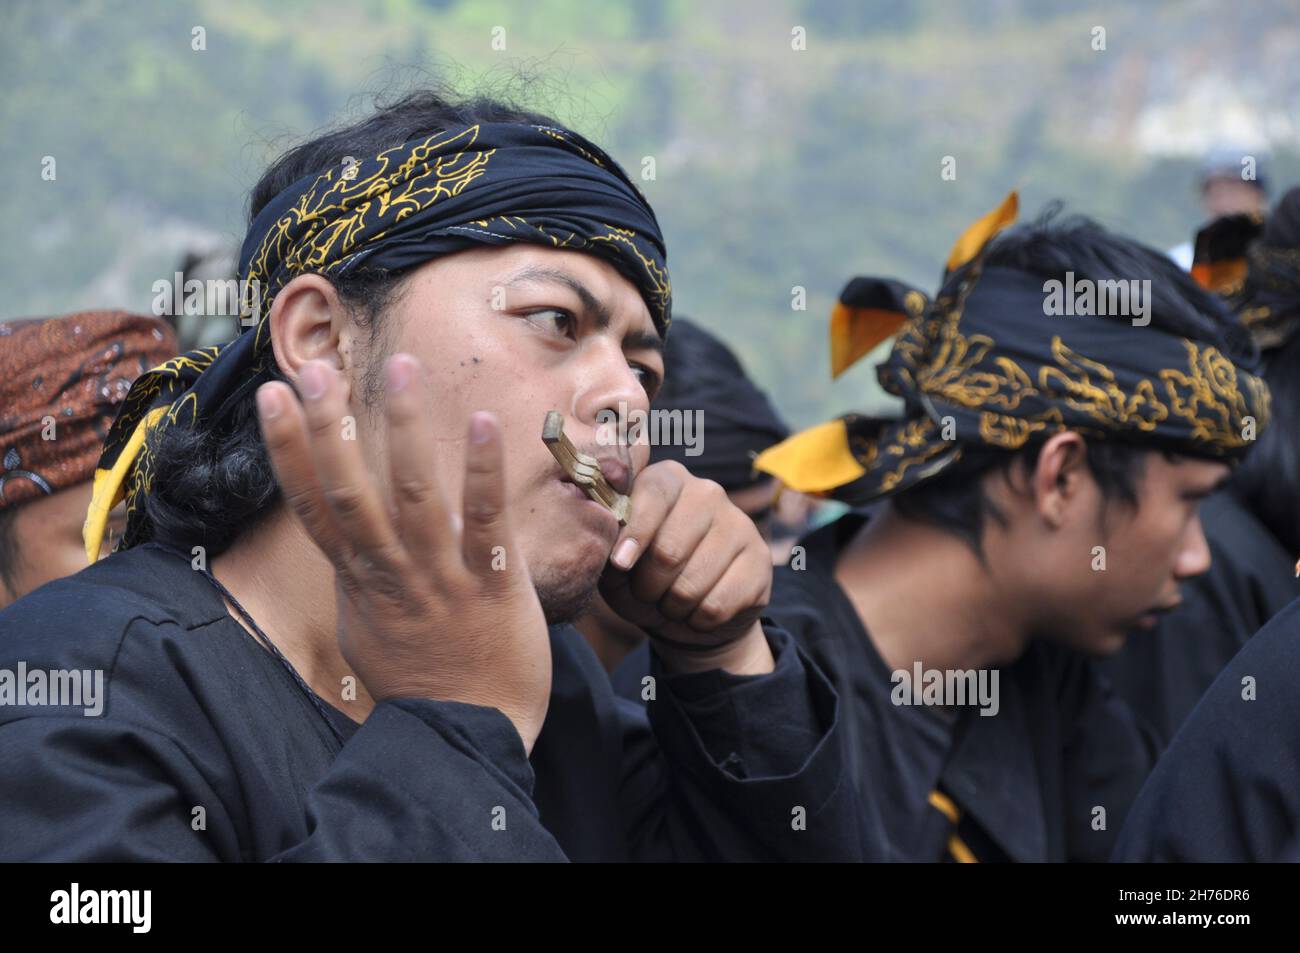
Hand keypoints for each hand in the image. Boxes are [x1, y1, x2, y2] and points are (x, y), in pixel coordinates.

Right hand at [256, 354, 550, 752]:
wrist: (468, 737)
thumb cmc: (421, 680)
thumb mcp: (368, 626)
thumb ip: (358, 576)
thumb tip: (344, 540)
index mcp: (358, 581)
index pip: (311, 507)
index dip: (289, 450)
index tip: (271, 395)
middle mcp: (390, 574)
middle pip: (348, 494)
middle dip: (328, 429)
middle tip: (314, 366)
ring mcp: (440, 578)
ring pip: (413, 495)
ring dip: (405, 429)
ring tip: (401, 367)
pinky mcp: (492, 584)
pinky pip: (484, 521)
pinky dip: (482, 471)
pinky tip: (487, 422)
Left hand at [598, 461, 773, 674]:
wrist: (687, 614)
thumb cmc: (641, 578)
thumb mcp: (615, 563)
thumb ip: (607, 543)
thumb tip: (609, 536)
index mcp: (667, 480)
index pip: (653, 494)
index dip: (635, 533)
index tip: (621, 563)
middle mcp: (707, 492)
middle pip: (669, 549)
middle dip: (647, 586)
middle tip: (645, 593)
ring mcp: (739, 524)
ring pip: (692, 584)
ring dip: (671, 607)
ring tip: (670, 602)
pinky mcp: (760, 560)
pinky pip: (717, 605)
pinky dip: (697, 620)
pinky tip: (697, 612)